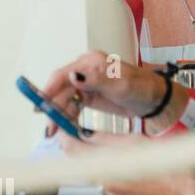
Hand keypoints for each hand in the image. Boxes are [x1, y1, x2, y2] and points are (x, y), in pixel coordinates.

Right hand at [37, 50, 165, 122]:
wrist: (155, 100)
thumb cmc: (142, 88)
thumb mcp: (120, 85)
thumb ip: (96, 79)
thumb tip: (73, 75)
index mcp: (90, 62)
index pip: (62, 75)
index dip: (47, 90)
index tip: (38, 105)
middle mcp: (85, 70)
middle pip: (61, 90)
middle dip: (52, 109)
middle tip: (48, 127)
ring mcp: (86, 83)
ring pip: (65, 100)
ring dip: (58, 115)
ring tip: (52, 132)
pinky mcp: (88, 95)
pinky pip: (72, 105)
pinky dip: (67, 116)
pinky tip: (63, 127)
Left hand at [60, 133, 194, 194]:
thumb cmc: (168, 168)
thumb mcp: (136, 142)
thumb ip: (107, 139)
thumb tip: (87, 135)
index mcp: (106, 166)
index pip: (72, 150)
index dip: (66, 138)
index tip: (65, 131)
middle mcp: (105, 183)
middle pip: (87, 164)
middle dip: (91, 152)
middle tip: (101, 141)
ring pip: (103, 176)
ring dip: (111, 166)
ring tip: (133, 159)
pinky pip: (115, 188)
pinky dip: (121, 179)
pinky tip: (139, 175)